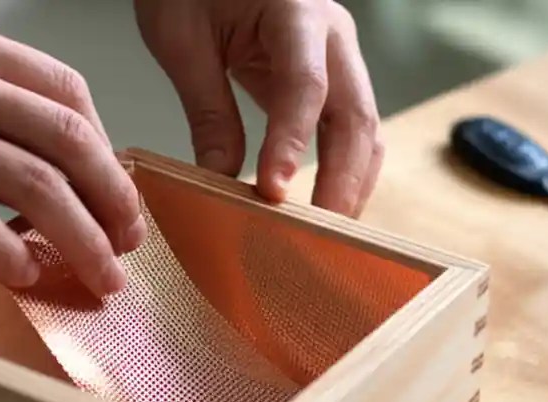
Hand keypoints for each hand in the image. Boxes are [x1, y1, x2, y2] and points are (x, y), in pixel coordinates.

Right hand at [0, 0, 143, 294]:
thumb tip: (30, 150)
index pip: (70, 93)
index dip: (108, 149)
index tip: (118, 191)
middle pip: (70, 141)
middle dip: (115, 200)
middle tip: (130, 244)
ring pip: (34, 185)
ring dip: (82, 239)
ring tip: (101, 277)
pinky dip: (8, 253)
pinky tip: (25, 277)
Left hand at [134, 0, 381, 217]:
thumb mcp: (182, 38)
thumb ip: (208, 109)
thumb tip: (222, 178)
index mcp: (296, 10)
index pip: (304, 85)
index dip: (292, 143)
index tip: (273, 191)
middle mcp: (332, 34)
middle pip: (355, 116)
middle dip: (341, 180)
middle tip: (315, 234)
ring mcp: (339, 58)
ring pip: (364, 130)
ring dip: (350, 183)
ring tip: (322, 234)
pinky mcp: (333, 80)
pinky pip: (351, 131)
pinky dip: (343, 172)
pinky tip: (322, 208)